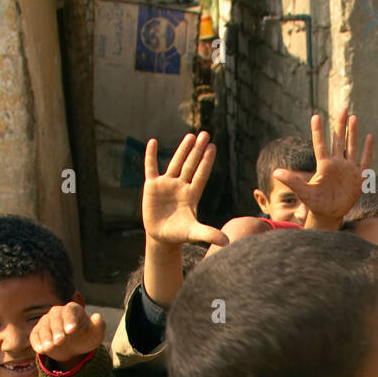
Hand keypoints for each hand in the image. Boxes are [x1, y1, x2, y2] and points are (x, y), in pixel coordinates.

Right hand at [30, 302, 104, 365]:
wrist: (74, 347)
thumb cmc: (86, 337)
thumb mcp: (96, 334)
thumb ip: (99, 326)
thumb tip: (97, 316)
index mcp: (73, 309)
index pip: (69, 311)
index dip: (70, 320)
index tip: (71, 331)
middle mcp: (57, 312)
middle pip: (55, 318)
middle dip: (57, 330)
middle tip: (60, 341)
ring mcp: (46, 321)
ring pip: (44, 326)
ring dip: (46, 337)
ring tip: (50, 347)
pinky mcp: (37, 331)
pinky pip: (35, 335)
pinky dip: (36, 342)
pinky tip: (41, 350)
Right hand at [142, 132, 227, 249]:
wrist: (161, 237)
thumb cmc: (179, 234)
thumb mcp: (194, 233)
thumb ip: (209, 234)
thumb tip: (227, 242)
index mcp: (192, 194)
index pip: (201, 174)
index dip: (206, 161)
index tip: (212, 147)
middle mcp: (181, 186)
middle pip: (191, 165)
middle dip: (197, 150)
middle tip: (205, 134)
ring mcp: (167, 184)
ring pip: (175, 163)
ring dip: (182, 149)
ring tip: (190, 136)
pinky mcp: (152, 186)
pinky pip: (151, 168)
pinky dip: (151, 156)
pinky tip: (153, 142)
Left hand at [274, 108, 373, 229]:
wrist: (329, 214)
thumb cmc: (315, 203)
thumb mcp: (303, 192)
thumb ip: (292, 181)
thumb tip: (275, 172)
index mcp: (324, 165)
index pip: (320, 144)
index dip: (318, 131)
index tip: (315, 116)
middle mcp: (336, 164)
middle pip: (338, 140)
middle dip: (341, 125)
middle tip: (343, 109)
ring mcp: (348, 169)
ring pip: (351, 146)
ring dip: (352, 133)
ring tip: (353, 117)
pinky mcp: (358, 177)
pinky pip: (364, 161)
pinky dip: (367, 150)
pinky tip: (369, 137)